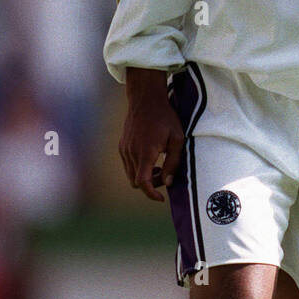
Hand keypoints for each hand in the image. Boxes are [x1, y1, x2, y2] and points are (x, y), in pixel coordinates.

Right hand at [119, 67, 183, 202]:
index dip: (151, 194)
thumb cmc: (165, 118)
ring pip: (131, 174)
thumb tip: (167, 182)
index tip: (161, 198)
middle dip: (150, 185)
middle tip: (164, 175)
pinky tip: (150, 159)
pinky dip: (138, 168)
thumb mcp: (177, 139)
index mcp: (145, 152)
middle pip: (136, 182)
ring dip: (144, 176)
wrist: (146, 100)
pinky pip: (128, 165)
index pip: (142, 182)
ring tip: (159, 167)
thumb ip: (173, 162)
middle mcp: (131, 152)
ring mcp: (124, 149)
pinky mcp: (122, 146)